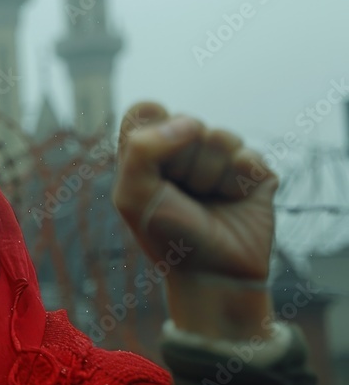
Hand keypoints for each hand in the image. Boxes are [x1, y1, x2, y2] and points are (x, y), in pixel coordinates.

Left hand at [113, 102, 278, 338]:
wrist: (212, 274)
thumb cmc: (166, 234)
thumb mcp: (133, 195)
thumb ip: (141, 149)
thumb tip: (189, 123)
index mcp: (148, 149)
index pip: (146, 110)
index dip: (150, 132)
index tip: (150, 169)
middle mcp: (183, 149)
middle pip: (186, 121)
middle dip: (181, 162)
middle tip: (181, 195)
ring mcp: (219, 158)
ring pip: (220, 136)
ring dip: (209, 175)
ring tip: (205, 200)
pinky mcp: (251, 170)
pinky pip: (247, 156)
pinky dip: (236, 183)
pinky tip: (230, 202)